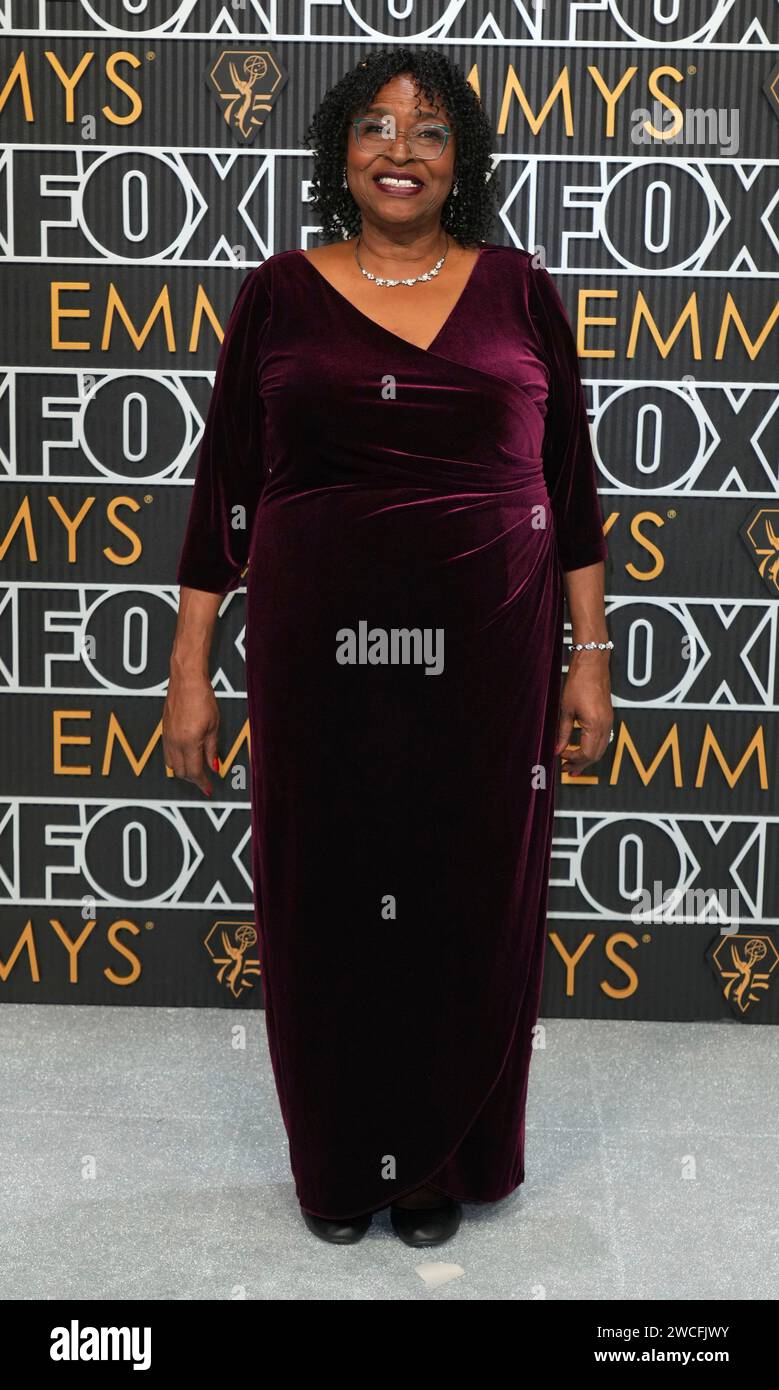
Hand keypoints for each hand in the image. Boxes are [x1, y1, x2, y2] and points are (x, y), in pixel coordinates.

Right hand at [162, 667, 219, 795]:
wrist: (186, 681)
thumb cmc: (201, 698)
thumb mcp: (214, 726)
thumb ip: (212, 749)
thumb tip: (214, 766)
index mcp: (189, 742)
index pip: (195, 772)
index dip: (202, 783)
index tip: (209, 788)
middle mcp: (175, 742)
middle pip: (181, 772)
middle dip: (194, 779)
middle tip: (206, 780)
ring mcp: (167, 737)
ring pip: (172, 765)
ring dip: (184, 771)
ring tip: (197, 770)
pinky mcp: (164, 731)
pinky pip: (167, 754)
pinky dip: (176, 761)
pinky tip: (186, 757)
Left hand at [554, 650, 612, 776]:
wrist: (592, 665)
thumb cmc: (580, 682)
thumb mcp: (566, 710)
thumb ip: (563, 733)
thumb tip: (558, 750)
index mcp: (595, 725)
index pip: (586, 753)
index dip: (573, 759)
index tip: (561, 757)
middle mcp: (606, 725)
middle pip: (596, 755)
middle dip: (581, 764)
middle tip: (566, 770)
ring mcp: (609, 722)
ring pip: (601, 750)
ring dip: (587, 759)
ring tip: (573, 765)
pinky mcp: (608, 718)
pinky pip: (603, 740)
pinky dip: (593, 749)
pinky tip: (582, 750)